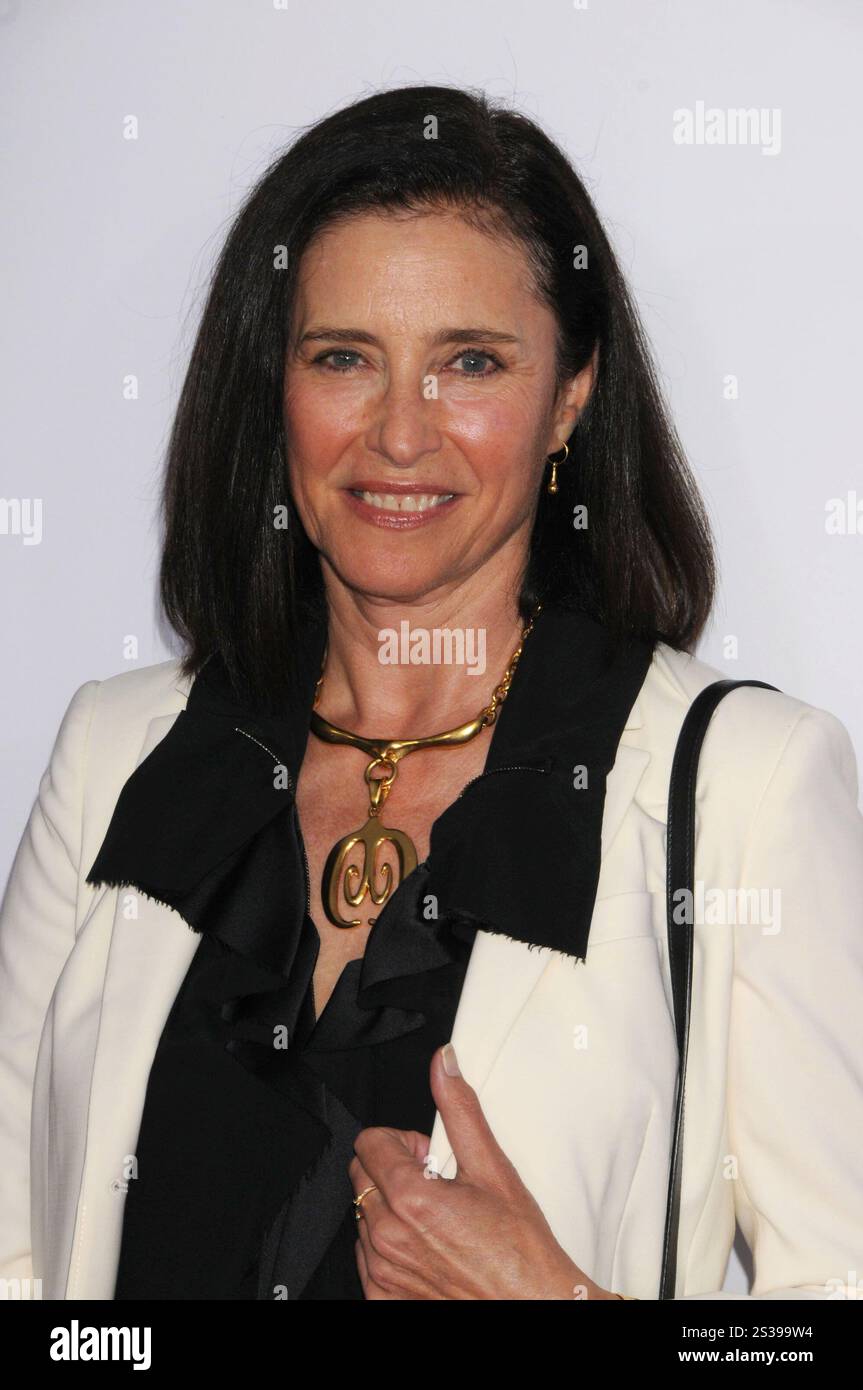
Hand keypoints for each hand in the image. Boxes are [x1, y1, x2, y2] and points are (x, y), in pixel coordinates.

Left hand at [349, 1043, 616, 1299]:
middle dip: (395, 1170)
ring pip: (364, 1214)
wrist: (532, 1304)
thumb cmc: (519, 1248)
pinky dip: (389, 1245)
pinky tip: (427, 1246)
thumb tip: (444, 1065)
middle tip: (436, 1185)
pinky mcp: (383, 1296)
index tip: (429, 1156)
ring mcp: (382, 1270)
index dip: (403, 1142)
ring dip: (392, 1207)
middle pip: (363, 1174)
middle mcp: (387, 1235)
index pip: (370, 1141)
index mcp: (410, 1198)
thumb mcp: (493, 1168)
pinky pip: (366, 1255)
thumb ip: (460, 1109)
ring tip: (437, 1220)